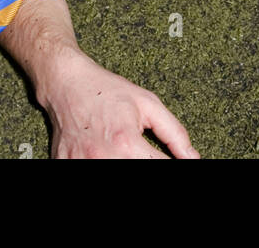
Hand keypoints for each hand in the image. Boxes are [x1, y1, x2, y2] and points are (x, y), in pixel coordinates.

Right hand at [40, 50, 199, 158]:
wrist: (66, 84)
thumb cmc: (107, 91)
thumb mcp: (148, 104)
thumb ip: (174, 134)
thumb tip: (192, 158)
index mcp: (126, 143)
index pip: (160, 168)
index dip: (173, 166)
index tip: (172, 162)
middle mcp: (104, 158)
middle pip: (140, 175)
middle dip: (147, 163)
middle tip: (142, 152)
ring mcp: (82, 164)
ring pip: (114, 174)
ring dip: (124, 163)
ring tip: (124, 150)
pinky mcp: (66, 164)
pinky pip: (87, 171)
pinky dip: (102, 162)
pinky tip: (104, 153)